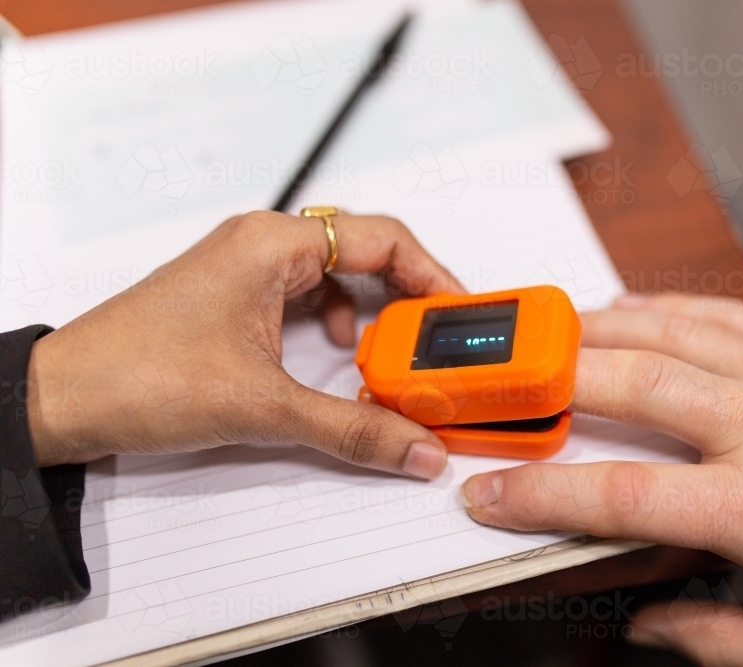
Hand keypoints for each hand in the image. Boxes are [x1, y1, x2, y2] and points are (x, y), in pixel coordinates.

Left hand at [27, 211, 464, 479]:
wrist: (61, 400)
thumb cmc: (138, 377)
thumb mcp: (265, 406)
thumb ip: (353, 429)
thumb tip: (415, 447)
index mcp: (271, 244)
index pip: (381, 237)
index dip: (431, 272)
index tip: (459, 310)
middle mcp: (260, 244)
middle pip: (361, 250)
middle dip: (403, 294)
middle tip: (433, 337)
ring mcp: (243, 268)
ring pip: (332, 274)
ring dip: (366, 311)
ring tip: (386, 354)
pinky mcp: (233, 297)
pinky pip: (302, 295)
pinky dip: (331, 323)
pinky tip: (334, 357)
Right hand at [461, 293, 742, 665]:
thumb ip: (720, 639)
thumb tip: (649, 624)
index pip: (622, 495)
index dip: (542, 493)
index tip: (495, 492)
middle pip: (632, 387)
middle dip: (551, 384)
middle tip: (502, 389)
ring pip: (670, 333)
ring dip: (597, 331)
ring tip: (547, 337)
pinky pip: (722, 314)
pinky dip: (664, 308)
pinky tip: (630, 311)